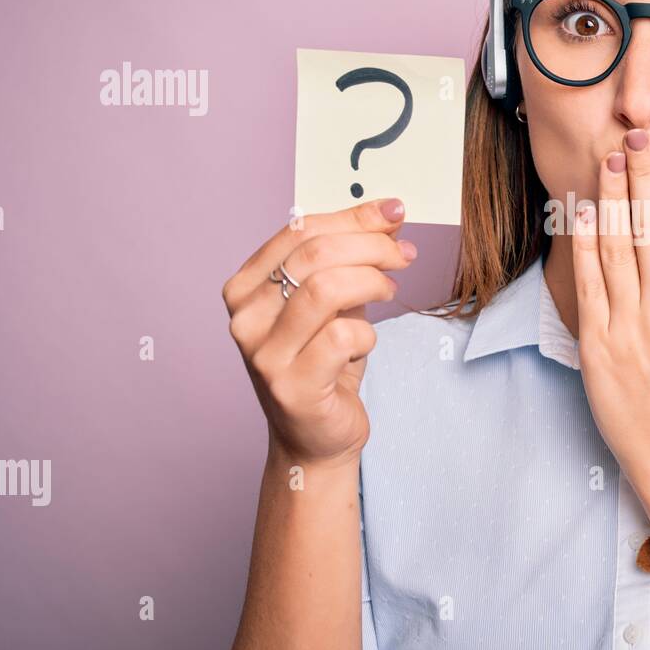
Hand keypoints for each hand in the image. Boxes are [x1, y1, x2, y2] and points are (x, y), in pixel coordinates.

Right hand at [222, 197, 415, 466]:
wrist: (316, 437)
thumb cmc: (326, 363)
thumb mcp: (335, 302)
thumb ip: (352, 258)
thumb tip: (390, 215)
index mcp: (246, 287)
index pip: (299, 230)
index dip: (354, 216)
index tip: (395, 211)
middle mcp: (244, 317)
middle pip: (314, 253)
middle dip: (371, 245)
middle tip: (405, 254)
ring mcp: (262, 353)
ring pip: (326, 288)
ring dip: (372, 283)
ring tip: (390, 291)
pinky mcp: (290, 385)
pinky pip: (341, 337)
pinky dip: (367, 334)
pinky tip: (364, 343)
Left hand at [570, 128, 649, 494]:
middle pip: (649, 229)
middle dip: (641, 178)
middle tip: (633, 139)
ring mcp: (627, 326)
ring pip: (616, 249)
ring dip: (612, 200)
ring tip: (608, 162)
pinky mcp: (596, 345)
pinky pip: (589, 285)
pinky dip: (585, 246)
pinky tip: (585, 214)